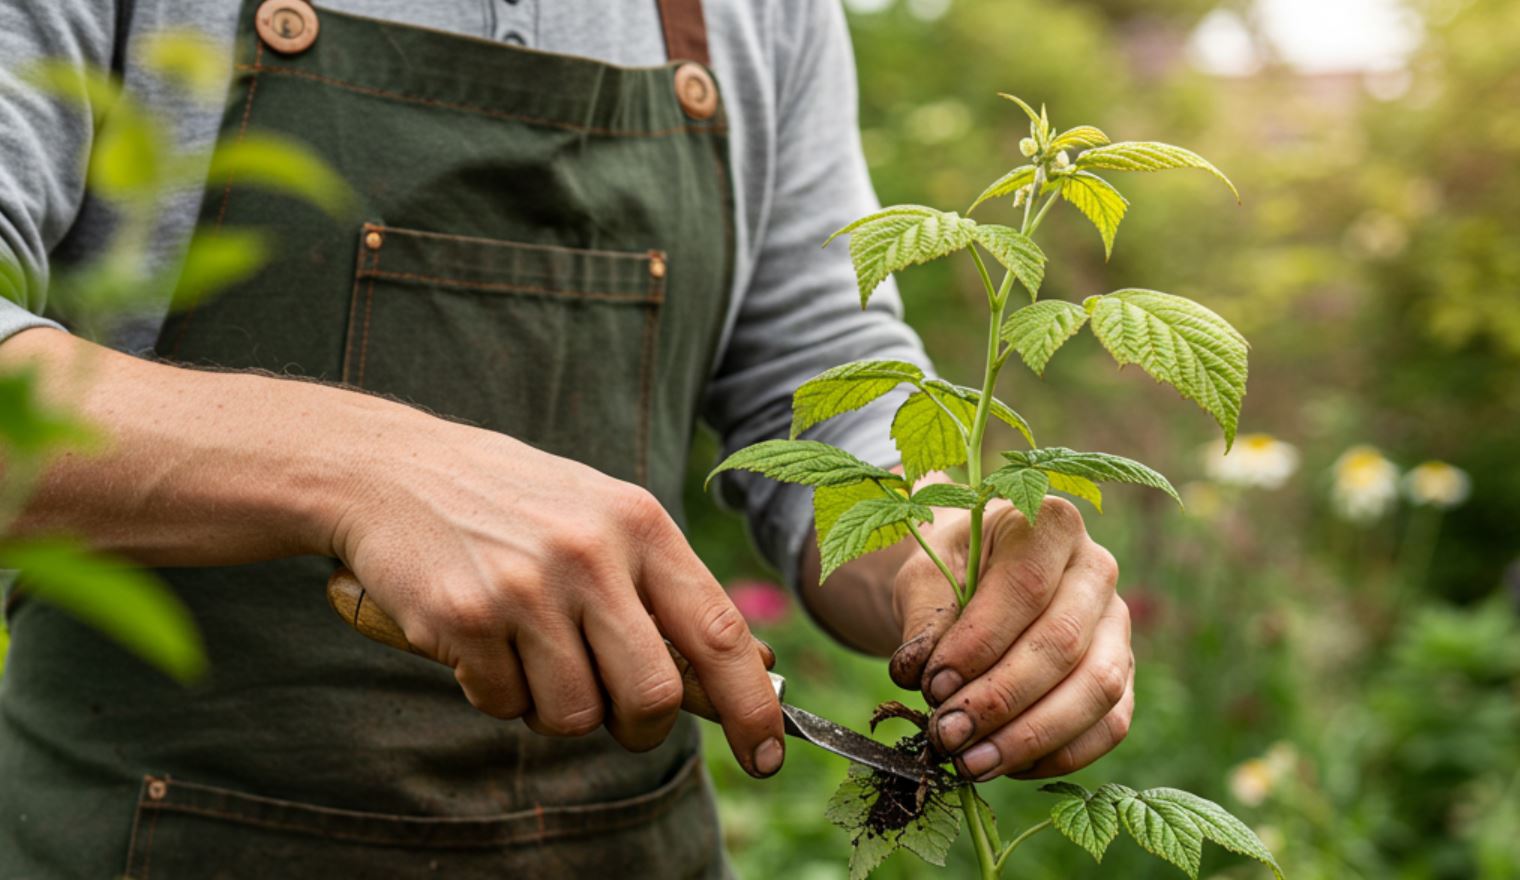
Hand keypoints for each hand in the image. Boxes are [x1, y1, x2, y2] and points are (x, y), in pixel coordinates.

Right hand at [328, 411, 784, 777]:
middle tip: (620, 718)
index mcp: (639, 523)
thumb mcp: (604, 519)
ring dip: (556, 707)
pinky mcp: (462, 619)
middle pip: (651, 697)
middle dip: (640, 728)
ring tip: (531, 652)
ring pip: (573, 714)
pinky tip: (482, 640)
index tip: (768, 755)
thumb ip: (667, 590)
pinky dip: (496, 692)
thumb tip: (753, 669)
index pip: (718, 633)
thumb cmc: (516, 504)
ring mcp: (523, 587)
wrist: (390, 470)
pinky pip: (503, 705)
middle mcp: (589, 553)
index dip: (751, 707)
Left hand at [889, 497, 1131, 780]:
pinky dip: (1059, 754)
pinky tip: (1006, 765)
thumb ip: (924, 619)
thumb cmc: (952, 571)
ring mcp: (1119, 624)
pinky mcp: (1125, 673)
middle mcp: (1098, 569)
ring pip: (1097, 688)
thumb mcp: (926, 576)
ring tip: (971, 762)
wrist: (977, 580)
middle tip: (945, 734)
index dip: (980, 643)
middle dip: (999, 699)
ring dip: (1031, 736)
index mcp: (1051, 524)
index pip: (1026, 587)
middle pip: (1063, 643)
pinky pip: (1109, 724)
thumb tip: (916, 673)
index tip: (932, 682)